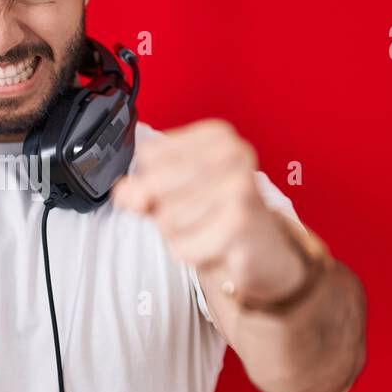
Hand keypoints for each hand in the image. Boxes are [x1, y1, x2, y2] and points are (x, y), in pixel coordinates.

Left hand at [111, 120, 304, 303]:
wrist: (265, 252)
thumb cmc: (219, 216)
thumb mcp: (176, 193)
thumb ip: (143, 188)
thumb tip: (126, 193)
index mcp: (216, 136)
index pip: (149, 155)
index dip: (151, 182)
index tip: (182, 190)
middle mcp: (233, 153)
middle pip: (154, 185)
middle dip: (164, 211)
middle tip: (197, 215)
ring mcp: (239, 187)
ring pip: (167, 220)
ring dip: (181, 236)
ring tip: (208, 230)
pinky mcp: (240, 223)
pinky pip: (185, 247)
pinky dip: (194, 255)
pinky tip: (216, 246)